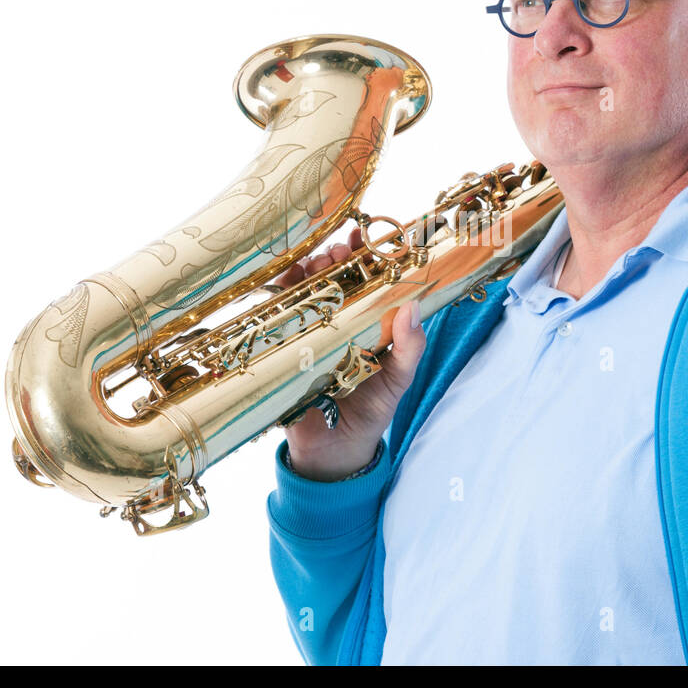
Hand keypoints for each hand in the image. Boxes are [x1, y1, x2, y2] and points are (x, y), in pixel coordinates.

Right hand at [274, 227, 426, 480]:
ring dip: (307, 271)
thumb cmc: (371, 411)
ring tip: (317, 265)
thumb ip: (409, 349)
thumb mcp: (398, 379)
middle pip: (330, 278)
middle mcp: (334, 322)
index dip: (362, 255)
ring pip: (302, 291)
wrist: (336, 451)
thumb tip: (413, 309)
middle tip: (340, 253)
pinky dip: (277, 295)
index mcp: (363, 322)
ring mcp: (306, 333)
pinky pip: (274, 317)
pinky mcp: (280, 351)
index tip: (362, 236)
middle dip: (332, 258)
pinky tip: (285, 282)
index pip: (362, 279)